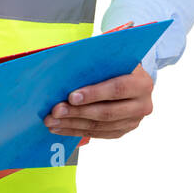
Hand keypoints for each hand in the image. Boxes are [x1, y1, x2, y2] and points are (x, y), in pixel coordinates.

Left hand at [43, 23, 153, 144]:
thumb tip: (63, 66)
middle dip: (77, 112)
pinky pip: (98, 134)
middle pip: (107, 112)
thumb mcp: (110, 58)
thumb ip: (94, 63)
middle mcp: (142, 105)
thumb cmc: (114, 64)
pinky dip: (76, 131)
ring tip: (51, 121)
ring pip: (100, 125)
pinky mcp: (123, 130)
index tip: (70, 97)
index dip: (93, 94)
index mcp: (141, 83)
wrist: (130, 77)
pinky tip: (60, 127)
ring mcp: (133, 120)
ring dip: (72, 124)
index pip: (117, 89)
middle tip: (55, 111)